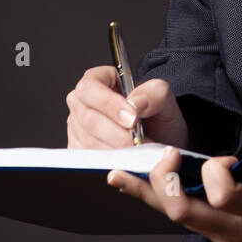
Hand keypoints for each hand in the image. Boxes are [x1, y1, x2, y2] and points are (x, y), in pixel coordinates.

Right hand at [66, 66, 188, 149]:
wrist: (160, 142)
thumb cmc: (157, 117)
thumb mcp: (164, 99)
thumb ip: (154, 93)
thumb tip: (134, 103)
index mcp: (100, 79)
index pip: (91, 87)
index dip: (109, 104)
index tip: (132, 119)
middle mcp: (83, 102)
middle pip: (88, 117)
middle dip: (116, 133)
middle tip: (138, 141)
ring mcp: (78, 127)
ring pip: (88, 141)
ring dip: (115, 150)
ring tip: (137, 151)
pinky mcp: (79, 150)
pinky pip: (88, 160)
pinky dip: (110, 162)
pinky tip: (127, 160)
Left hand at [107, 129, 241, 241]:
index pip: (225, 198)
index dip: (216, 175)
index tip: (226, 158)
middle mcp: (237, 230)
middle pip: (185, 211)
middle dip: (167, 180)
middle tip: (166, 152)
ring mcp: (223, 234)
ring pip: (175, 216)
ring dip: (148, 192)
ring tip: (119, 171)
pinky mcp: (217, 232)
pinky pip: (179, 216)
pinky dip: (153, 199)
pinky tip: (129, 184)